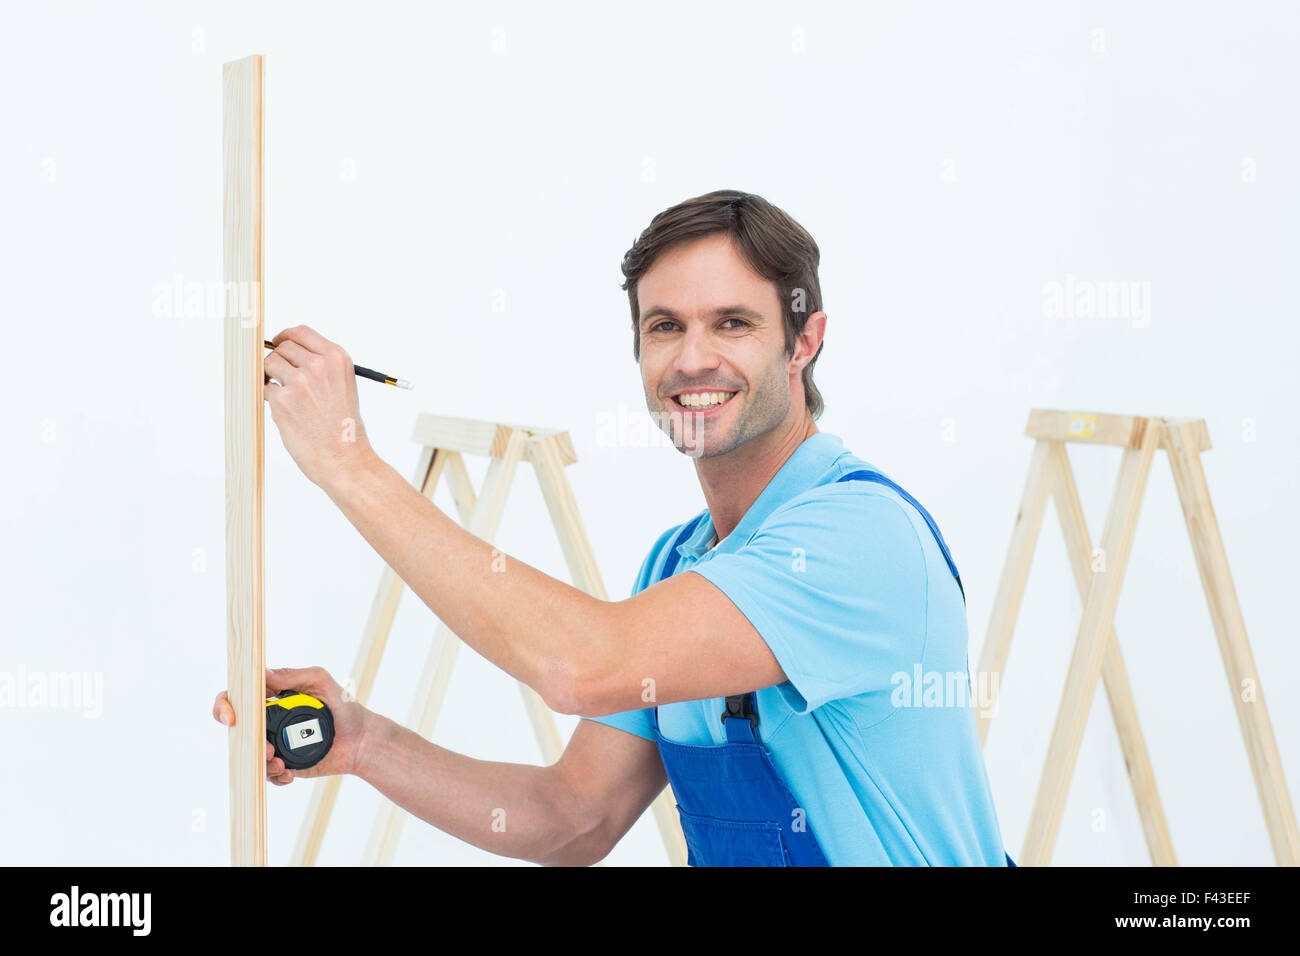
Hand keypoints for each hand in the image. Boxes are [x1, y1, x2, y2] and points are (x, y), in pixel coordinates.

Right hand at [212, 666, 369, 785]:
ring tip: (281, 764)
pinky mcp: (284, 763)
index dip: (224, 706)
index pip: (237, 697)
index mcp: (272, 697)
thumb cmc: (344, 706)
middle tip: (268, 749)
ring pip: (250, 755)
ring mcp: (275, 743)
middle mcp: (269, 720)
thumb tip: (264, 673)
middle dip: (246, 742)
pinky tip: (289, 774)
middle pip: (239, 731)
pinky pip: (267, 774)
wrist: (362, 739)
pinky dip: (273, 776)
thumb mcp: (321, 682)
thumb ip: (294, 676)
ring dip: (260, 762)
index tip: (232, 718)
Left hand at [264, 325, 374, 488]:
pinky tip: (285, 412)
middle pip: (282, 347)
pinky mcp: (282, 401)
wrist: (345, 459)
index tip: (278, 343)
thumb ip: (322, 367)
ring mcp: (299, 382)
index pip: (301, 333)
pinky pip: (264, 389)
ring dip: (271, 378)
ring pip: (269, 364)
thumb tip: (290, 355)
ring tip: (283, 396)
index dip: (285, 337)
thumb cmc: (345, 428)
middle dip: (278, 361)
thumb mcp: (344, 386)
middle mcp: (319, 366)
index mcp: (337, 359)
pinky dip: (269, 399)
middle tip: (280, 378)